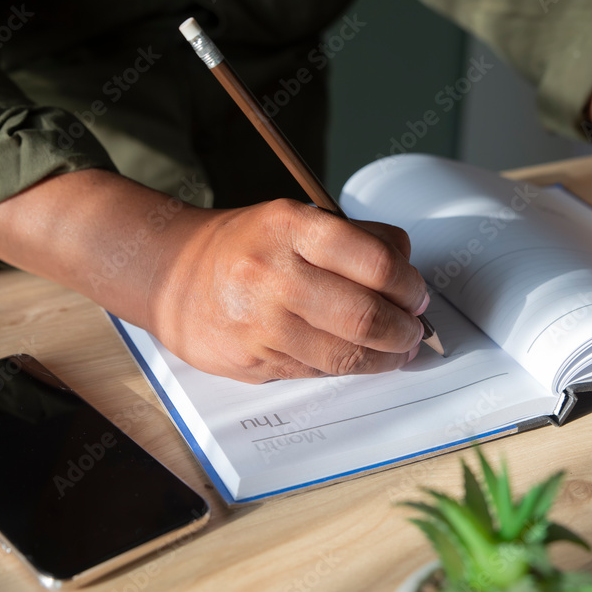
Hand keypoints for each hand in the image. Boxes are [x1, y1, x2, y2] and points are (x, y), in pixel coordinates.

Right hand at [148, 198, 428, 381]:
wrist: (174, 278)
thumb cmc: (247, 246)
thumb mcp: (299, 219)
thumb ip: (359, 237)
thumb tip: (409, 270)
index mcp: (290, 226)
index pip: (375, 261)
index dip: (409, 285)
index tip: (417, 294)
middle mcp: (272, 274)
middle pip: (365, 315)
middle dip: (404, 329)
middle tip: (415, 330)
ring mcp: (260, 323)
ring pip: (346, 354)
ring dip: (385, 358)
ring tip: (398, 350)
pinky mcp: (253, 361)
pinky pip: (319, 373)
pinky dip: (348, 368)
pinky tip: (357, 357)